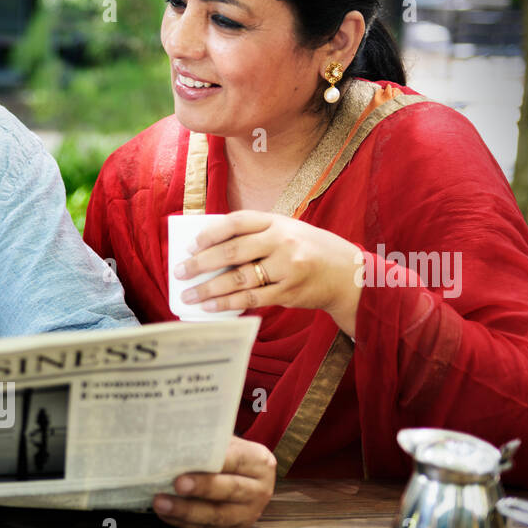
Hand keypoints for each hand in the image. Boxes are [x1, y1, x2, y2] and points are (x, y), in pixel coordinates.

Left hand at [152, 436, 275, 527]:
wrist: (244, 480)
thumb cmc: (228, 457)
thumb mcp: (225, 443)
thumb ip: (208, 442)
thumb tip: (175, 440)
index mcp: (260, 463)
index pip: (238, 460)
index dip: (216, 461)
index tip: (193, 459)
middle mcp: (260, 490)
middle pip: (230, 490)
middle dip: (202, 488)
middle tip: (177, 484)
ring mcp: (248, 514)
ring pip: (218, 516)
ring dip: (186, 511)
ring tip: (161, 503)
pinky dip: (183, 522)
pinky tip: (166, 514)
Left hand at [175, 210, 364, 335]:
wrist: (347, 274)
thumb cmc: (308, 251)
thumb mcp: (287, 232)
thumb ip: (256, 237)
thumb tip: (211, 250)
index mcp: (278, 221)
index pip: (237, 221)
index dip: (211, 232)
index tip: (190, 244)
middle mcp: (282, 241)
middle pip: (232, 251)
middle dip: (200, 263)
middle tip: (179, 272)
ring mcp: (287, 267)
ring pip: (239, 278)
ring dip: (208, 288)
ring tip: (188, 294)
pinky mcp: (289, 291)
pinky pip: (251, 299)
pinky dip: (228, 304)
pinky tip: (210, 306)